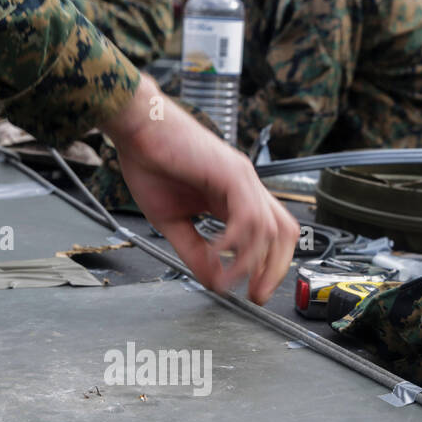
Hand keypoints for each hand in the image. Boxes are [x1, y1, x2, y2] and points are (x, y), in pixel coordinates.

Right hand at [101, 76, 297, 304]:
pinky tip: (215, 251)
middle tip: (255, 294)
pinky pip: (248, 215)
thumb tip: (213, 281)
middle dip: (275, 269)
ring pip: (269, 229)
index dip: (267, 267)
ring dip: (251, 261)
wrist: (136, 126)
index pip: (269, 236)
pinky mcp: (232, 173)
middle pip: (284, 233)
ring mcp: (242, 178)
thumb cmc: (149, 162)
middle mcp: (246, 187)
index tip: (250, 291)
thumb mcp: (171, 221)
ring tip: (226, 277)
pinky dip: (236, 241)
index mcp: (234, 197)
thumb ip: (194, 251)